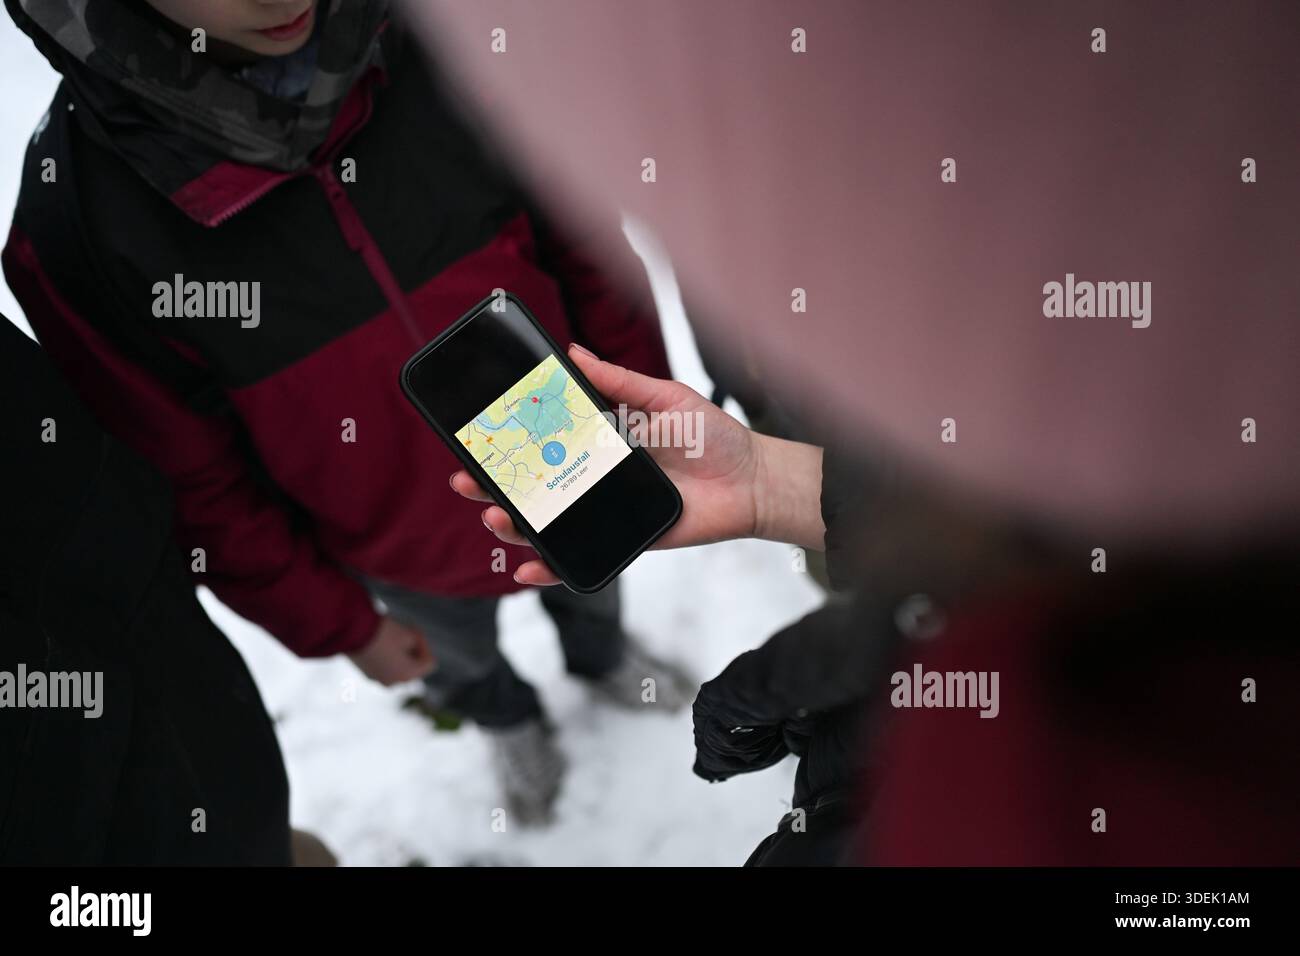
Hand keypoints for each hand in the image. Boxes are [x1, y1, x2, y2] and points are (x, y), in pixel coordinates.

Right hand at [349, 616, 434, 684]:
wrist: (349, 631)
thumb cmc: (382, 632)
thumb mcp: (407, 634)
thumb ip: (416, 643)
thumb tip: (412, 648)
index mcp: (407, 675)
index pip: (428, 663)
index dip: (424, 645)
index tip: (412, 630)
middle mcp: (394, 682)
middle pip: (413, 667)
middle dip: (412, 650)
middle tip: (405, 630)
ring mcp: (378, 679)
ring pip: (398, 667)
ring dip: (400, 653)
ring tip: (392, 635)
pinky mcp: (366, 674)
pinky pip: (384, 667)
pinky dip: (386, 656)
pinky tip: (380, 641)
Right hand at [449, 343, 824, 584]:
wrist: (753, 482)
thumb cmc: (713, 436)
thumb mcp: (665, 398)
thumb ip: (619, 381)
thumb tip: (573, 352)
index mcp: (600, 437)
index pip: (543, 438)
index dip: (508, 440)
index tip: (476, 435)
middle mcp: (596, 473)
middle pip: (534, 481)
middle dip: (495, 482)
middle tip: (468, 479)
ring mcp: (606, 509)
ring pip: (548, 521)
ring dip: (514, 524)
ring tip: (494, 517)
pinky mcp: (623, 540)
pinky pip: (581, 557)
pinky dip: (552, 568)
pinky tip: (527, 570)